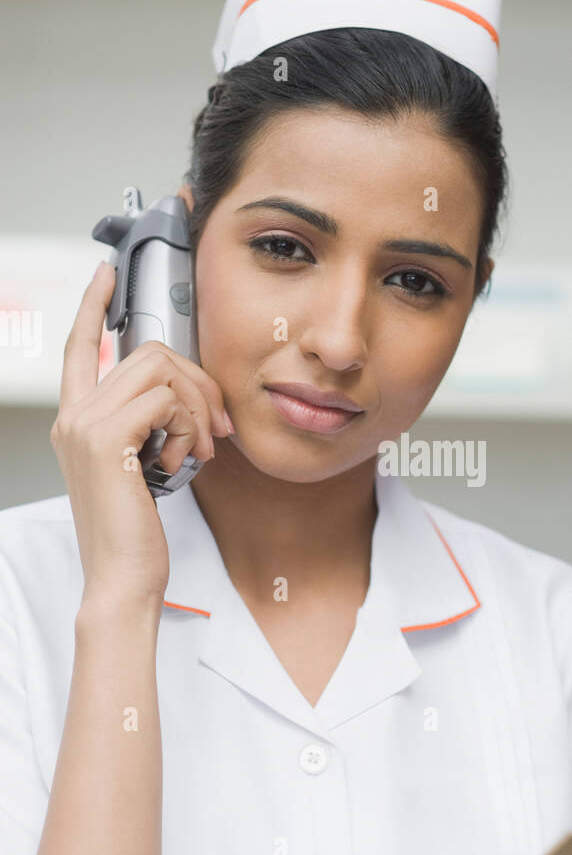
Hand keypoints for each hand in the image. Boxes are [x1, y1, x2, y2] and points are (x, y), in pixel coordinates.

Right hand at [51, 261, 231, 602]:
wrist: (124, 579)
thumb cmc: (137, 534)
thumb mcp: (144, 466)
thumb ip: (151, 426)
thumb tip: (188, 397)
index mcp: (77, 421)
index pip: (79, 348)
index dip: (92, 306)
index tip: (105, 275)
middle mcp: (73, 416)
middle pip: (147, 353)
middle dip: (197, 382)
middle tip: (216, 427)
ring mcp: (84, 424)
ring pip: (161, 371)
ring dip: (197, 408)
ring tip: (198, 452)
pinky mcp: (107, 438)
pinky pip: (167, 400)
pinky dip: (190, 429)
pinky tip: (183, 464)